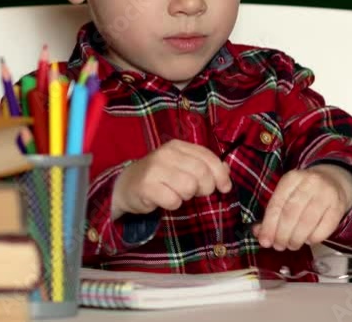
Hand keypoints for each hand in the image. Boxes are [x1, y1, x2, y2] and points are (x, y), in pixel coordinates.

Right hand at [112, 139, 231, 217]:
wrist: (125, 185)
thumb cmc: (159, 176)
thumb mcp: (182, 166)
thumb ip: (204, 165)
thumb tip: (226, 171)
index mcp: (178, 146)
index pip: (208, 157)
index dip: (221, 174)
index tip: (225, 188)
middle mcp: (166, 153)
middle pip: (201, 173)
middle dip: (205, 188)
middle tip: (196, 193)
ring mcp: (154, 169)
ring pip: (188, 187)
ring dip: (186, 196)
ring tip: (176, 194)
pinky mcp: (146, 186)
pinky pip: (173, 200)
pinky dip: (173, 204)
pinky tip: (165, 200)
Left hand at [252, 164, 351, 250]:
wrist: (334, 181)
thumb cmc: (305, 192)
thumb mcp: (287, 195)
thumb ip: (273, 214)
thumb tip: (259, 233)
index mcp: (292, 178)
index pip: (277, 204)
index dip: (269, 226)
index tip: (265, 241)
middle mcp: (310, 183)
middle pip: (291, 214)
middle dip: (282, 235)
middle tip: (279, 246)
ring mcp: (326, 194)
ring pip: (306, 222)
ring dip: (296, 239)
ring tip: (292, 245)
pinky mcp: (338, 207)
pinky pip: (323, 229)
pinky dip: (313, 239)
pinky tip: (308, 239)